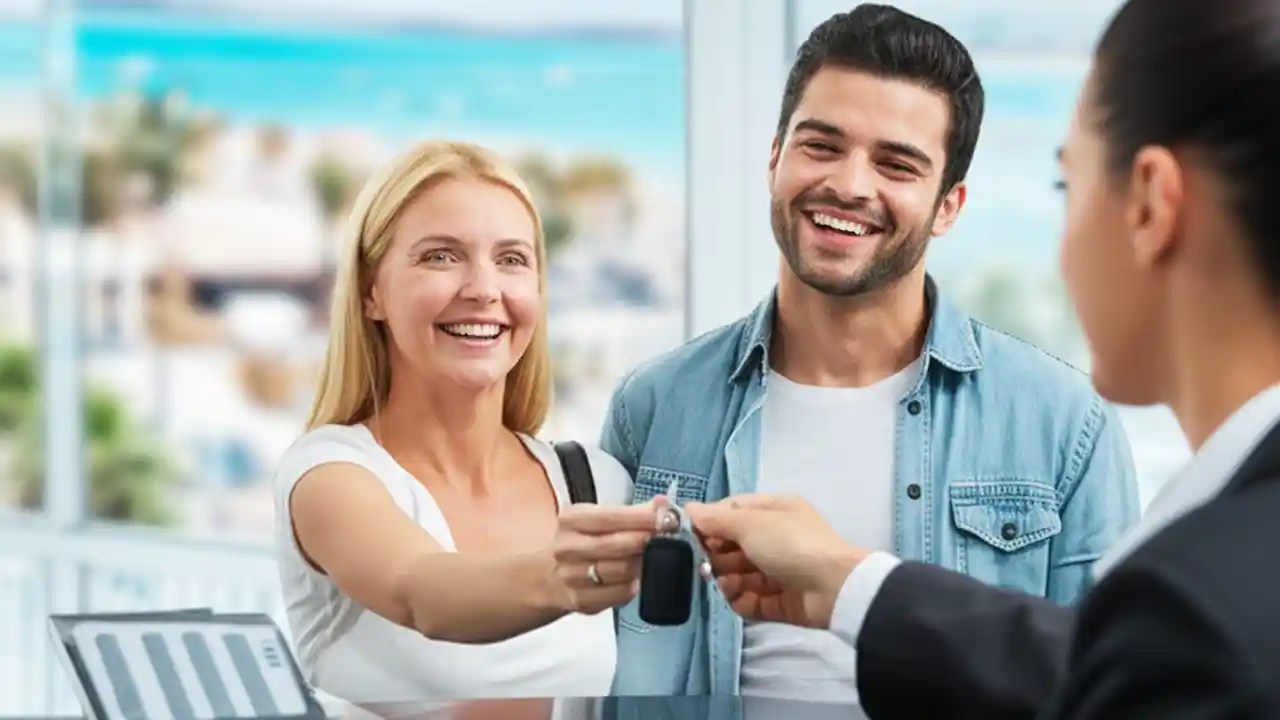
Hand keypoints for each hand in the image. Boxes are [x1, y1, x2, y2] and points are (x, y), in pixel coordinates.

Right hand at [550, 496, 669, 613]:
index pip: (608, 517)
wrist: (553, 574)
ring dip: (641, 564)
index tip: (666, 517)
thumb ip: (634, 512)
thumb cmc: (586, 541)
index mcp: (571, 520)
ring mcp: (571, 576)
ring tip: (655, 558)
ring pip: (617, 571)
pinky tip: (638, 580)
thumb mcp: (601, 518)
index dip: (640, 518)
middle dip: (643, 541)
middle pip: (612, 545)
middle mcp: (567, 548)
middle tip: (668, 539)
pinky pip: (616, 595)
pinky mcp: (580, 600)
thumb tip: (663, 505)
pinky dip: (632, 587)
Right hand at [686, 494, 867, 628]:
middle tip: (707, 563)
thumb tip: (688, 508)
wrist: (834, 588)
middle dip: (716, 554)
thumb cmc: (791, 544)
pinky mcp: (779, 601)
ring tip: (726, 583)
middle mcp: (775, 538)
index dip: (710, 522)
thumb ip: (716, 519)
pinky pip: (750, 599)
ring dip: (726, 578)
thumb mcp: (751, 523)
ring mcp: (778, 571)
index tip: (690, 535)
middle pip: (732, 545)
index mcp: (773, 511)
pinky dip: (740, 599)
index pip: (732, 511)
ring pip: (739, 574)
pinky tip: (737, 597)